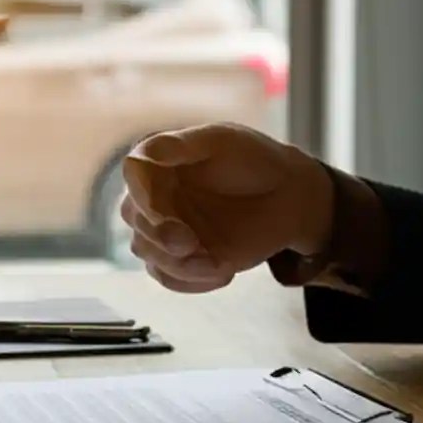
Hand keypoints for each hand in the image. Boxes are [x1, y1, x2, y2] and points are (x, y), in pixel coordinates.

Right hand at [119, 123, 333, 292]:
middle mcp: (156, 197)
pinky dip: (190, 281)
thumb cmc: (255, 160)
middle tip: (189, 243)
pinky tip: (222, 272)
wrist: (288, 197)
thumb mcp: (221, 141)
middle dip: (159, 235)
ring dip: (177, 263)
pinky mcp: (182, 259)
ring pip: (147, 252)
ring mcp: (166, 230)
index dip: (142, 196)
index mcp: (160, 163)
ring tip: (217, 264)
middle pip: (135, 218)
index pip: (134, 176)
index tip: (157, 211)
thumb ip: (179, 146)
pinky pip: (167, 278)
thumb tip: (138, 158)